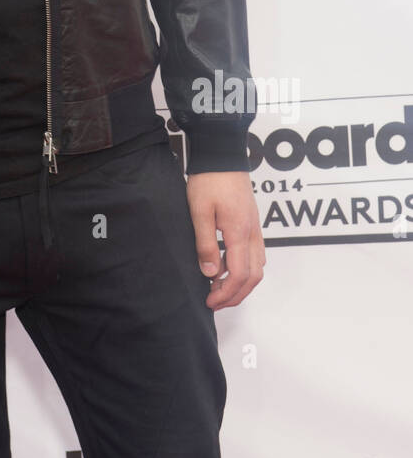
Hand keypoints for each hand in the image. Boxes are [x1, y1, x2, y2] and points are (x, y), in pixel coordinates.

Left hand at [185, 170, 264, 309]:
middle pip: (253, 277)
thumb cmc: (209, 179)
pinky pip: (254, 254)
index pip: (239, 275)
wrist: (222, 155)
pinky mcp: (251, 223)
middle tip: (214, 302)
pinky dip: (242, 268)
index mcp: (239, 232)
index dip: (225, 293)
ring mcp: (254, 228)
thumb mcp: (199, 211)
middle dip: (235, 295)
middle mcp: (252, 233)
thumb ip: (206, 243)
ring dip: (240, 283)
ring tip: (217, 288)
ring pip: (256, 267)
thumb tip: (210, 272)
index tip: (209, 301)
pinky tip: (223, 266)